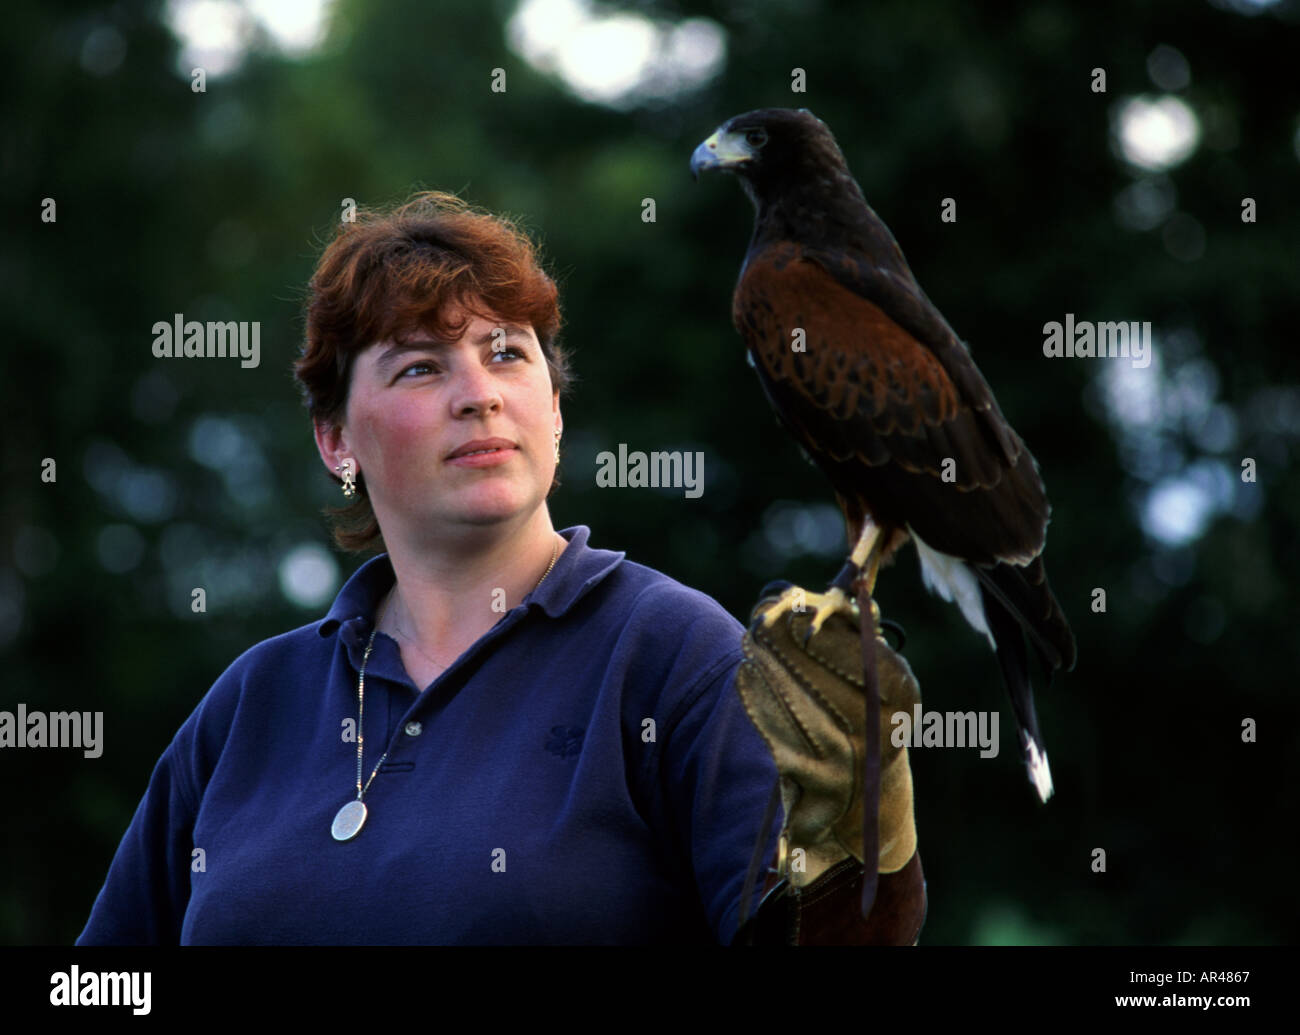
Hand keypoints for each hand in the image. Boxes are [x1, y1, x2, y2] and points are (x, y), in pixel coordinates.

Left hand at [735, 582, 919, 888]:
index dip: (823, 629)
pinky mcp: (817, 784)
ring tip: (748, 644)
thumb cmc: (865, 717)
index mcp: (901, 694)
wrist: (867, 807)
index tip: (792, 604)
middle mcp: (881, 731)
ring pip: (801, 708)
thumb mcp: (876, 677)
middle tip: (759, 619)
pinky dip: (760, 704)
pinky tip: (745, 676)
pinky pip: (781, 737)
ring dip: (769, 671)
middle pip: (826, 680)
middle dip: (787, 645)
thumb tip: (817, 593)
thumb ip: (852, 634)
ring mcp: (850, 761)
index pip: (864, 654)